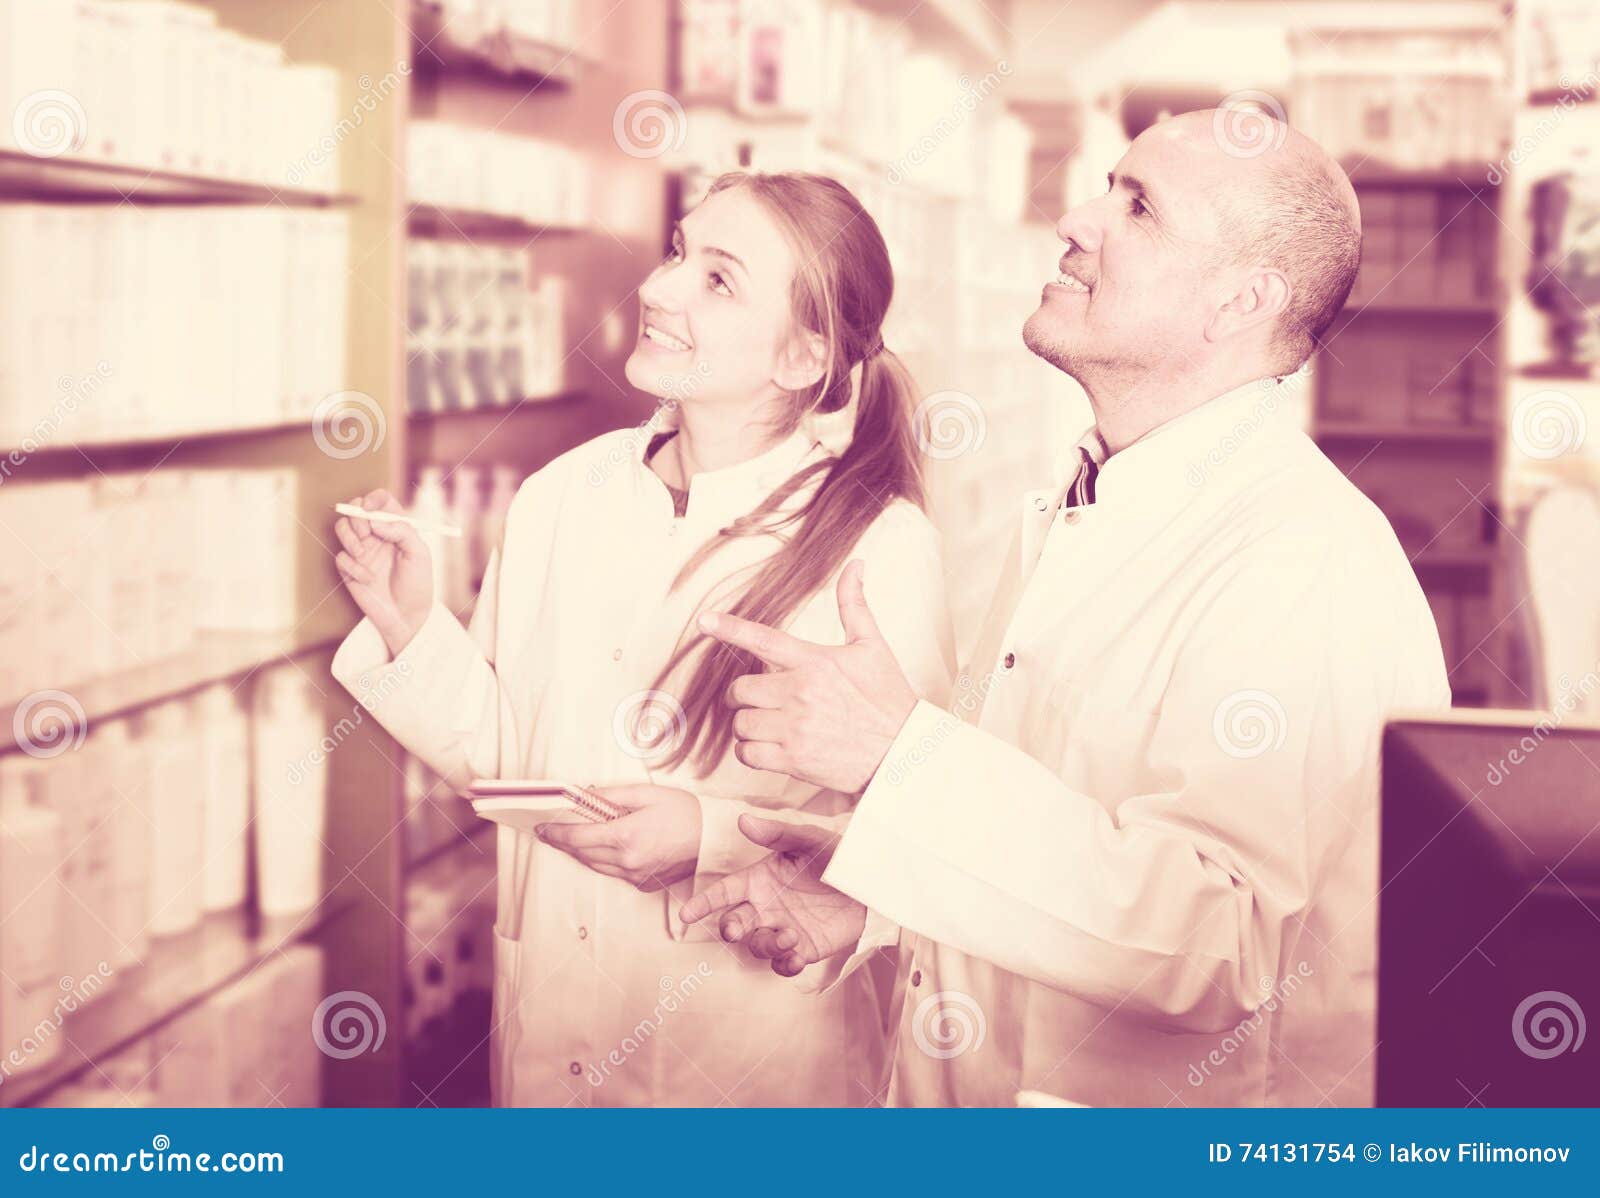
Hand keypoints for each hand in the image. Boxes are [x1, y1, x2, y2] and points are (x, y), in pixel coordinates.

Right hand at [333, 488, 433, 657]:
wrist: (405, 615)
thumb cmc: (417, 583)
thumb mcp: (419, 554)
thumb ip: (402, 531)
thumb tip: (376, 521)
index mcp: (395, 527)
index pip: (381, 501)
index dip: (373, 499)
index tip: (370, 508)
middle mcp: (377, 535)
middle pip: (355, 508)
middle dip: (356, 517)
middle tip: (366, 534)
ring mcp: (361, 550)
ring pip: (342, 527)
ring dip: (349, 538)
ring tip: (363, 556)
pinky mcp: (349, 568)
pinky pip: (340, 557)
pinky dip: (352, 566)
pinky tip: (367, 579)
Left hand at [535, 784, 702, 891]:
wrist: (713, 838)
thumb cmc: (685, 812)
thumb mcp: (646, 794)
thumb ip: (611, 796)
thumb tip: (584, 796)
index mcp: (625, 836)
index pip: (577, 837)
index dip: (555, 833)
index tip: (541, 829)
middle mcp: (627, 861)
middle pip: (582, 854)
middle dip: (564, 842)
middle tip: (550, 832)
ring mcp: (635, 876)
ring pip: (595, 866)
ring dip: (580, 853)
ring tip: (572, 838)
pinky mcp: (643, 884)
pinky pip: (613, 873)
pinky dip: (602, 861)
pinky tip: (602, 848)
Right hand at [678, 815, 865, 976]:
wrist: (872, 883)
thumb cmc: (837, 855)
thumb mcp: (809, 840)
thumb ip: (777, 833)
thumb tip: (743, 820)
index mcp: (760, 879)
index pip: (724, 892)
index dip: (704, 903)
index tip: (686, 915)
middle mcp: (766, 907)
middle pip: (734, 924)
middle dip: (730, 928)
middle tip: (737, 928)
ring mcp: (783, 929)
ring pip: (758, 946)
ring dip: (767, 945)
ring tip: (789, 936)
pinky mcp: (804, 949)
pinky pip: (784, 965)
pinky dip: (786, 965)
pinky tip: (797, 958)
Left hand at [699, 559, 915, 793]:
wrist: (904, 753)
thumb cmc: (888, 699)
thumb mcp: (872, 646)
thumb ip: (854, 604)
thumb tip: (855, 565)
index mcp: (815, 661)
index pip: (763, 638)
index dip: (729, 627)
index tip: (703, 620)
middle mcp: (800, 692)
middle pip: (741, 689)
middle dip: (745, 694)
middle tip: (763, 699)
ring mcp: (795, 728)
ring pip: (741, 723)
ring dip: (748, 724)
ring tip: (771, 724)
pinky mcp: (793, 759)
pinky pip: (747, 754)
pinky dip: (751, 751)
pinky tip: (769, 747)